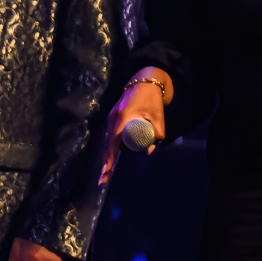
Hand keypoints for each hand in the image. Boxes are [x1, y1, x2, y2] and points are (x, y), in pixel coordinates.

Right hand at [98, 71, 168, 186]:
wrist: (146, 81)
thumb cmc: (153, 100)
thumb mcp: (158, 118)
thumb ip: (156, 135)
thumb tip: (149, 150)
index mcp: (122, 118)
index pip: (113, 144)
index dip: (110, 159)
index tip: (106, 172)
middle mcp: (112, 119)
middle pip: (107, 145)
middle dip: (105, 162)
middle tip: (103, 179)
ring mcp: (110, 117)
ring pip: (108, 141)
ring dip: (109, 155)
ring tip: (108, 171)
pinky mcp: (112, 116)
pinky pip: (110, 135)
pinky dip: (111, 146)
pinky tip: (113, 155)